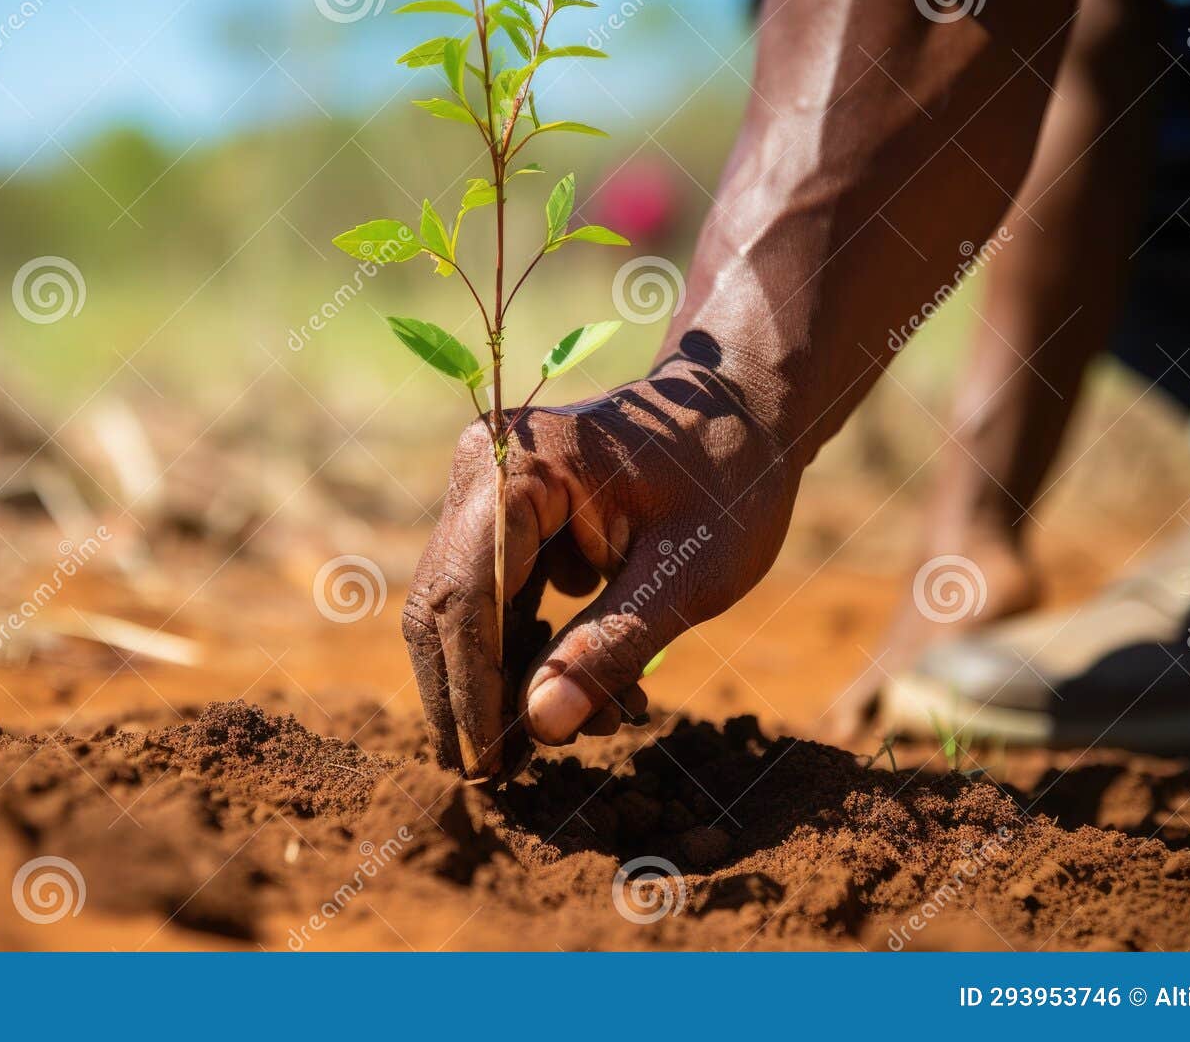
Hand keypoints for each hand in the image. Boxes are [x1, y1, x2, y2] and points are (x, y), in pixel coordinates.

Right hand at [401, 355, 797, 777]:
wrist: (744, 410)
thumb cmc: (730, 477)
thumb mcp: (689, 571)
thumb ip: (612, 647)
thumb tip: (540, 729)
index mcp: (521, 466)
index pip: (468, 596)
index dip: (470, 691)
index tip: (486, 768)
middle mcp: (484, 469)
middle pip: (445, 606)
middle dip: (472, 698)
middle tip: (502, 778)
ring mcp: (487, 490)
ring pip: (463, 611)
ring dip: (505, 683)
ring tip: (581, 731)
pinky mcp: (503, 515)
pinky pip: (493, 598)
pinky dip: (529, 653)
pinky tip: (586, 695)